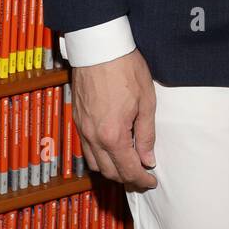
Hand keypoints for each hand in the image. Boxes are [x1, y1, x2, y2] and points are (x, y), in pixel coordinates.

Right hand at [70, 48, 157, 191]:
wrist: (100, 47)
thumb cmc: (126, 69)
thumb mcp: (146, 101)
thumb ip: (146, 134)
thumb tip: (148, 159)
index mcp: (113, 135)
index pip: (128, 169)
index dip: (141, 179)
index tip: (151, 181)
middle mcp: (93, 136)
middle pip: (109, 172)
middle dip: (127, 178)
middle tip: (142, 176)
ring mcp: (82, 128)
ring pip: (94, 163)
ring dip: (111, 169)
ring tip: (128, 164)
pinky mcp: (77, 118)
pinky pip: (86, 148)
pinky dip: (99, 156)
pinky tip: (111, 149)